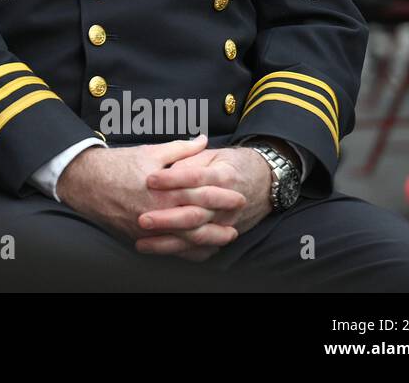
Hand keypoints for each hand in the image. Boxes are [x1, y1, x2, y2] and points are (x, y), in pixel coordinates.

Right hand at [55, 135, 246, 260]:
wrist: (85, 182)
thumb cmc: (118, 164)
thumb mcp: (150, 151)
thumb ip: (180, 149)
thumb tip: (203, 140)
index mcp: (164, 189)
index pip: (201, 194)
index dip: (223, 195)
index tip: (239, 194)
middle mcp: (158, 211)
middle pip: (199, 220)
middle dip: (222, 219)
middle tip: (239, 216)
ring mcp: (149, 227)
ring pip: (186, 239)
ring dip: (210, 239)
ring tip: (226, 237)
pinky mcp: (139, 237)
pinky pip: (168, 249)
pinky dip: (188, 250)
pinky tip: (201, 248)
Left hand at [137, 145, 272, 259]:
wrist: (265, 181)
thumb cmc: (232, 165)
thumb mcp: (213, 155)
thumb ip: (189, 159)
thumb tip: (167, 167)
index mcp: (223, 176)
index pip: (195, 178)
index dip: (172, 179)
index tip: (149, 179)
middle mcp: (226, 203)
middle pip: (195, 213)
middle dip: (167, 219)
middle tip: (142, 220)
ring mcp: (226, 222)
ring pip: (197, 236)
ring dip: (169, 242)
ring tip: (142, 242)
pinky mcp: (223, 235)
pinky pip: (203, 249)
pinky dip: (181, 253)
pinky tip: (160, 251)